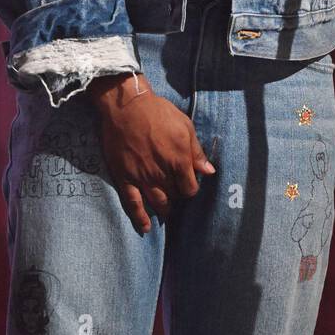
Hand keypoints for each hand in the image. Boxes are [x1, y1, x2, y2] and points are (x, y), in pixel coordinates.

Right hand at [88, 75, 215, 234]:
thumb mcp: (185, 127)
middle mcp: (162, 173)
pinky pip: (133, 204)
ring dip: (164, 209)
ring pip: (158, 202)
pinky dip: (140, 218)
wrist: (127, 106)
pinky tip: (145, 228)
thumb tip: (209, 171)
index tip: (188, 183)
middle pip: (174, 195)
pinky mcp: (125, 178)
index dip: (191, 187)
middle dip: (177, 195)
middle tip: (175, 192)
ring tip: (166, 210)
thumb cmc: (158, 112)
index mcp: (180, 161)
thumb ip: (197, 152)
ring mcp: (143, 177)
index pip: (190, 188)